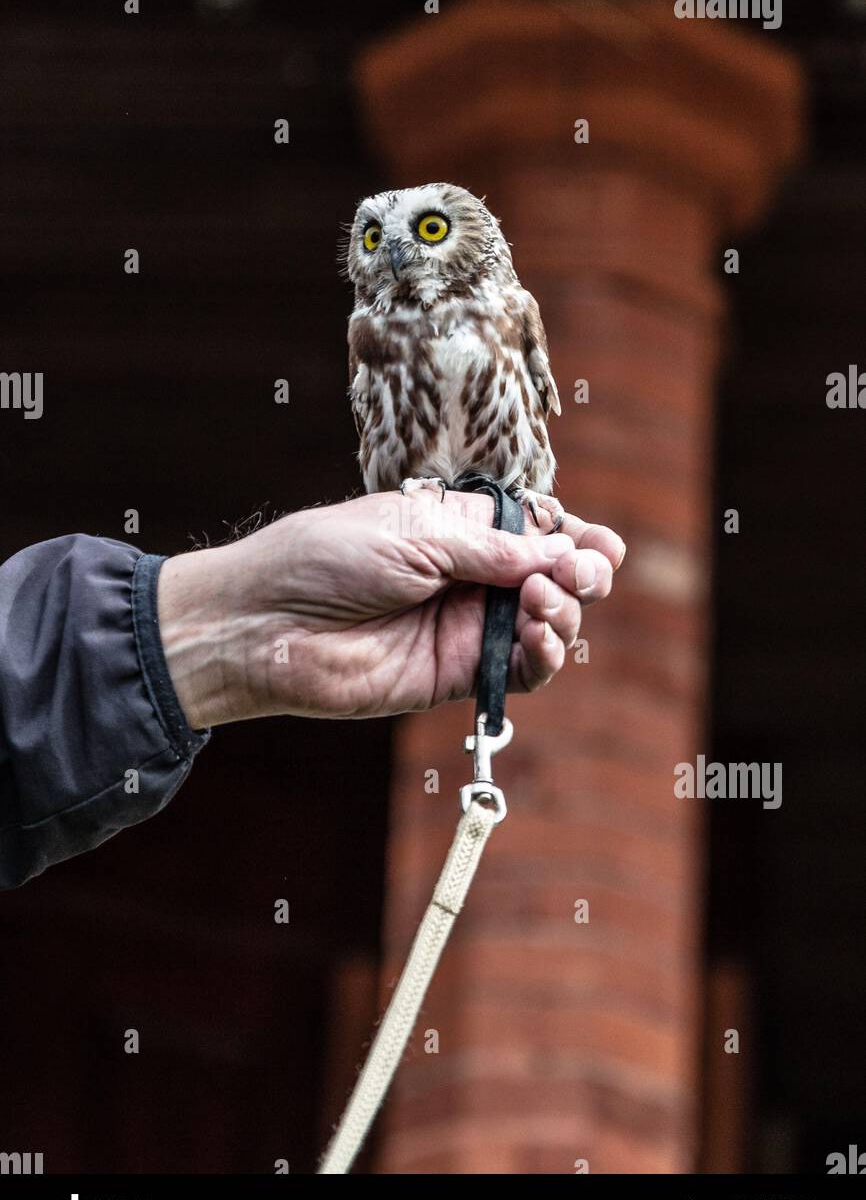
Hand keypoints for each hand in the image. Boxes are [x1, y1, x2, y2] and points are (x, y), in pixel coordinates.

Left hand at [157, 490, 625, 727]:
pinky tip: (535, 633)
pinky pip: (519, 670)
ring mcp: (463, 626)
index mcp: (456, 525)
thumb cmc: (327, 559)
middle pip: (552, 576)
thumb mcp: (417, 533)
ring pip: (546, 625)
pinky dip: (542, 654)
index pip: (536, 528)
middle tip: (586, 573)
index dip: (574, 536)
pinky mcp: (455, 674)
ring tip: (543, 599)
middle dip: (582, 572)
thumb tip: (566, 552)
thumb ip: (494, 547)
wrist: (267, 623)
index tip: (601, 544)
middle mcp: (467, 575)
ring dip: (563, 611)